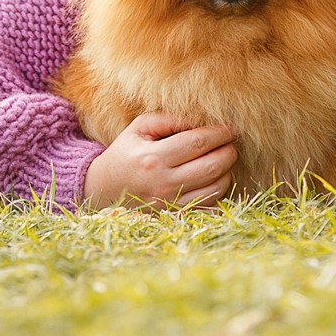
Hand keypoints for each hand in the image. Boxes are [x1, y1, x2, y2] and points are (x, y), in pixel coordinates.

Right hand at [82, 112, 236, 208]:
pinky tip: (214, 179)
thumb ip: (169, 118)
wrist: (103, 190)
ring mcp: (170, 205)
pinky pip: (210, 207)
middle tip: (231, 142)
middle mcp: (163, 184)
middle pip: (212, 166)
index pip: (197, 142)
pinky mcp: (176, 217)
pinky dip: (218, 191)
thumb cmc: (126, 153)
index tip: (231, 126)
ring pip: (216, 188)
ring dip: (227, 171)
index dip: (220, 132)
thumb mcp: (139, 128)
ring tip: (222, 158)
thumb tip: (201, 118)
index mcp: (153, 158)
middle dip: (229, 151)